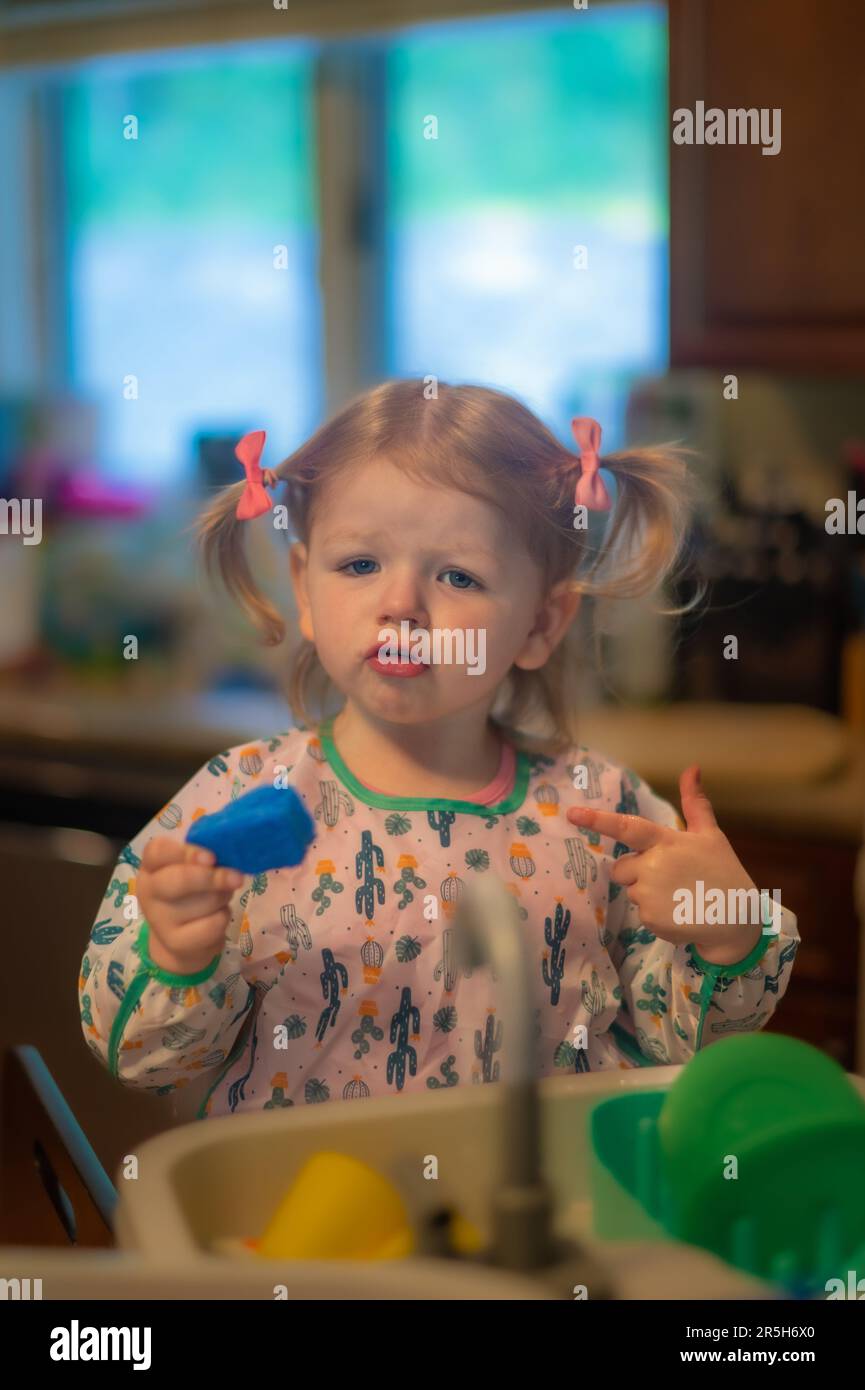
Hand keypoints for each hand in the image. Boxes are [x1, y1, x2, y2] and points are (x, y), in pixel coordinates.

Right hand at [138, 837, 244, 973]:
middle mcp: (149, 891)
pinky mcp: (175, 942)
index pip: (157, 851)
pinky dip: (224, 917)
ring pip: (206, 901)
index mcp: (151, 867)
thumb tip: (228, 849)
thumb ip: (203, 858)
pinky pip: (213, 924)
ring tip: (220, 899)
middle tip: (236, 878)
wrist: (180, 942)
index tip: (212, 857)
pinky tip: (217, 917)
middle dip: (214, 877)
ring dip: (223, 897)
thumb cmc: (190, 895)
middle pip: (180, 879)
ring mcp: (159, 919)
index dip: (187, 852)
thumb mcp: (191, 871)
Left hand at [566, 765, 762, 962]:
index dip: (597, 820)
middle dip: (636, 871)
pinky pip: (641, 913)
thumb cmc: (723, 872)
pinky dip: (657, 914)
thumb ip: (695, 803)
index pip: (626, 827)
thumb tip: (692, 768)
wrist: (737, 919)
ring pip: (631, 890)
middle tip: (671, 878)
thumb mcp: (711, 835)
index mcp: (666, 842)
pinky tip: (680, 912)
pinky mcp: (649, 918)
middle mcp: (653, 866)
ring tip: (680, 896)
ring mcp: (649, 893)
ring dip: (648, 893)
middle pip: (620, 867)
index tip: (572, 814)